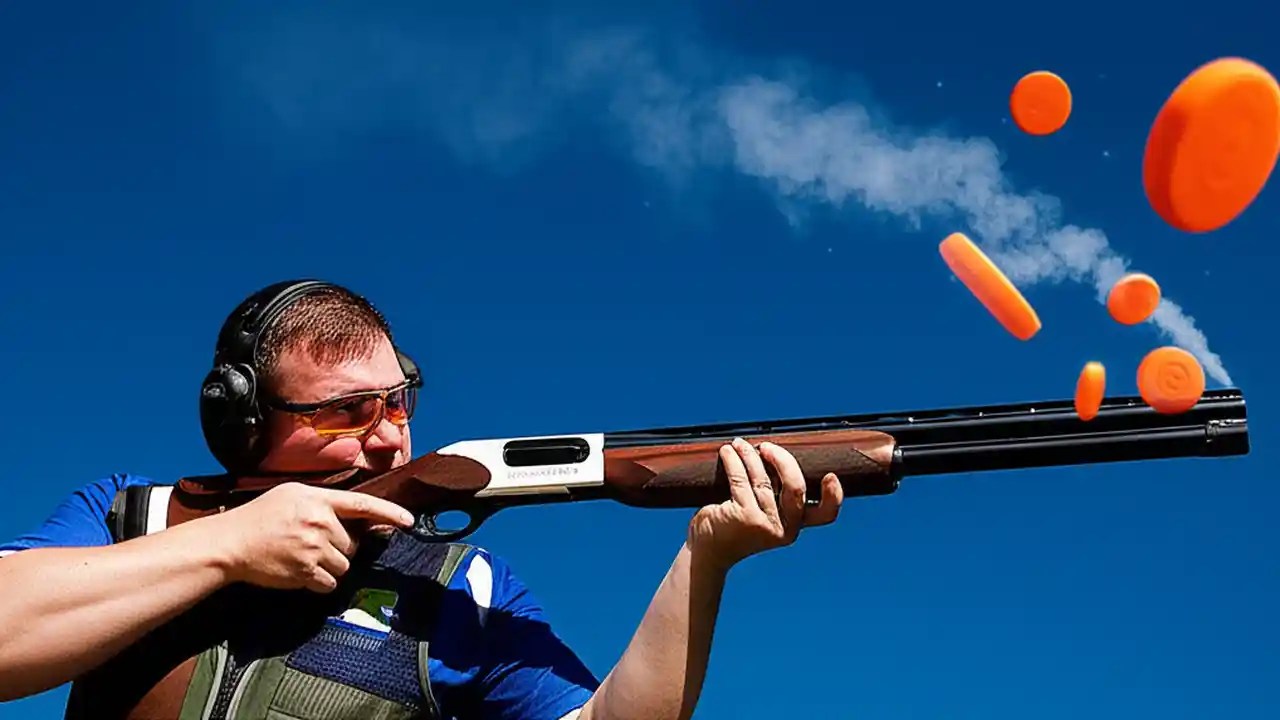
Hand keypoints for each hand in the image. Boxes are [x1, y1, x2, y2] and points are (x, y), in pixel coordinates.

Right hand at [206, 482, 415, 592]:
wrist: (230, 543)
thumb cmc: (260, 517)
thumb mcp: (292, 495)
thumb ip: (324, 502)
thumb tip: (355, 514)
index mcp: (319, 499)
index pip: (363, 504)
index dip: (389, 513)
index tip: (409, 521)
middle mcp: (319, 522)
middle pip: (353, 544)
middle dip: (340, 548)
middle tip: (313, 544)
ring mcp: (313, 548)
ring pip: (344, 565)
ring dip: (330, 566)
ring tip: (305, 557)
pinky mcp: (304, 571)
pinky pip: (330, 583)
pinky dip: (320, 582)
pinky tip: (301, 572)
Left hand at [686, 438, 843, 569]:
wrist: (709, 552)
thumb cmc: (736, 529)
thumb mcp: (763, 516)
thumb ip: (776, 497)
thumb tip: (775, 455)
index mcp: (794, 527)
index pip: (825, 514)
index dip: (834, 496)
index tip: (830, 476)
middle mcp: (784, 528)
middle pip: (795, 487)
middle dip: (783, 460)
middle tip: (766, 447)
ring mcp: (764, 524)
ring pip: (762, 479)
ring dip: (749, 455)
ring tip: (739, 444)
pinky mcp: (743, 516)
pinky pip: (740, 479)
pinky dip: (733, 461)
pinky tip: (727, 452)